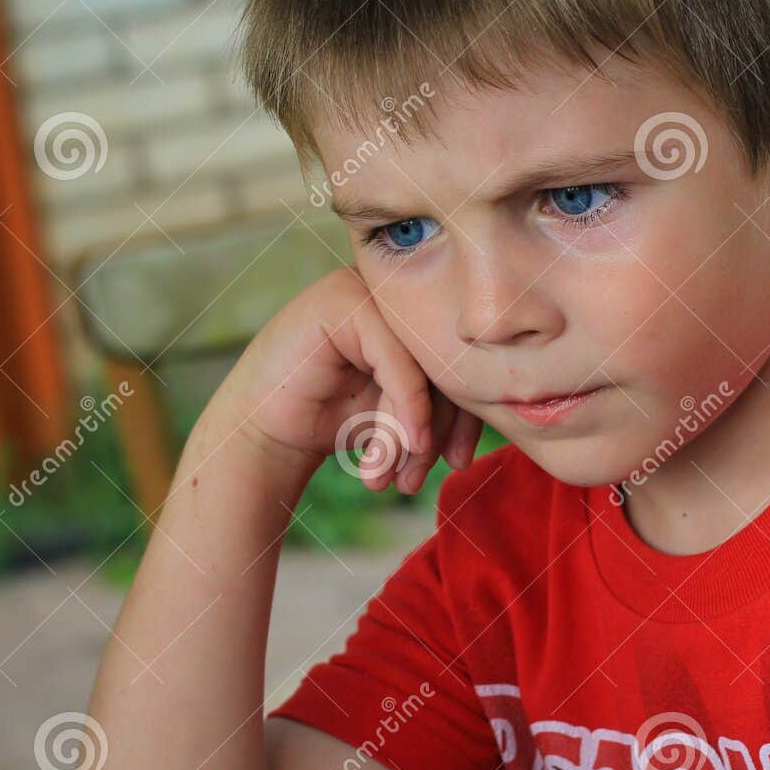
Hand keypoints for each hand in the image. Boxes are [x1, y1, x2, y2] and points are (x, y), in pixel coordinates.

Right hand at [201, 265, 484, 494]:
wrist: (260, 437)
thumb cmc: (333, 422)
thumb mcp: (400, 410)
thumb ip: (442, 397)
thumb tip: (509, 406)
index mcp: (408, 311)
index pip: (457, 360)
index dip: (464, 416)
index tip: (458, 463)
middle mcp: (389, 292)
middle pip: (444, 361)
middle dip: (436, 431)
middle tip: (419, 480)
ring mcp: (362, 289)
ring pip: (421, 366)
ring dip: (410, 434)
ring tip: (394, 478)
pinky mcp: (341, 302)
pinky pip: (398, 361)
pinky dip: (403, 412)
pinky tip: (389, 453)